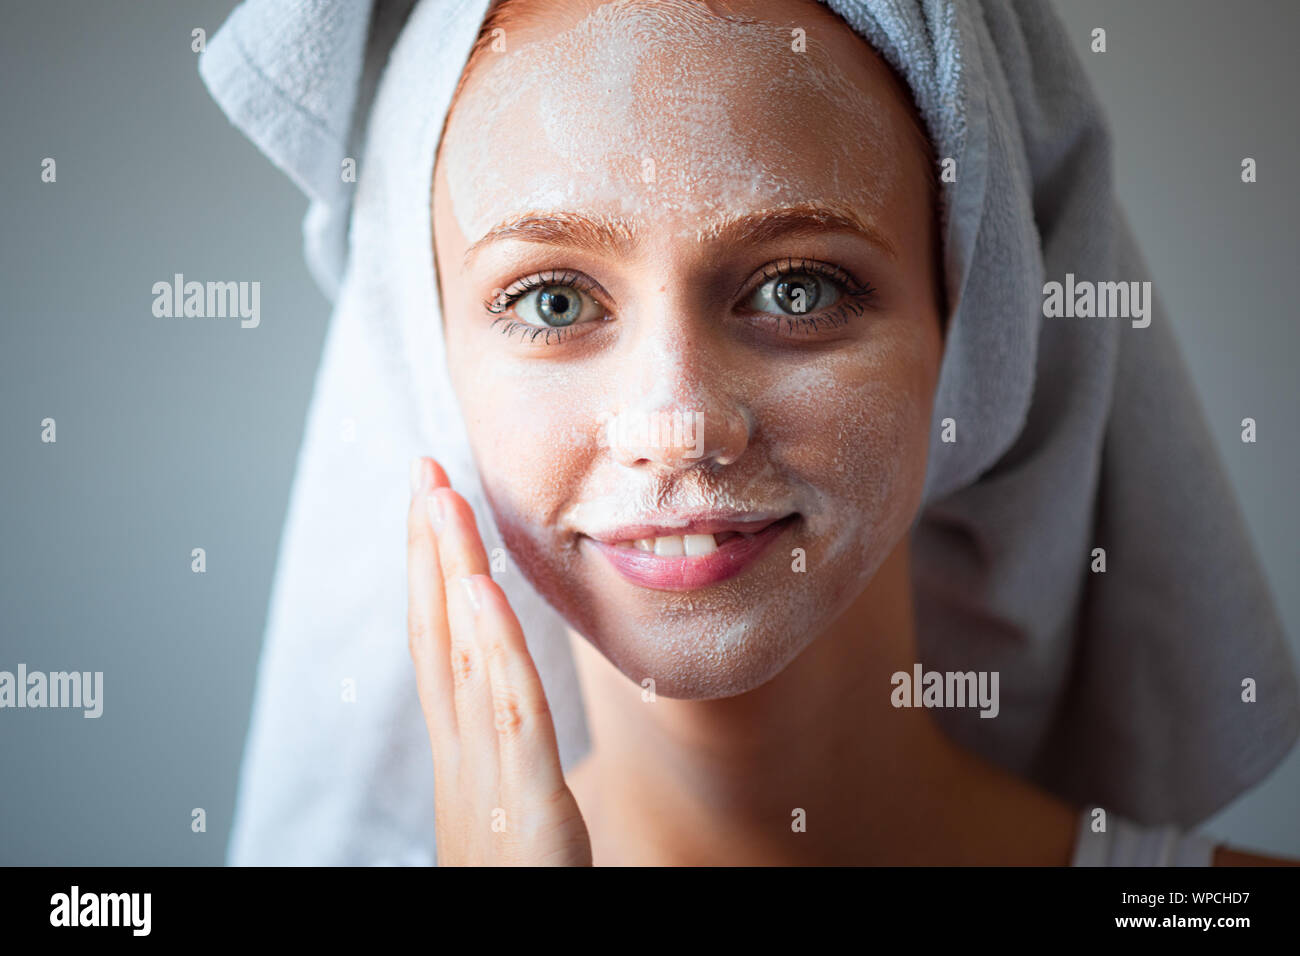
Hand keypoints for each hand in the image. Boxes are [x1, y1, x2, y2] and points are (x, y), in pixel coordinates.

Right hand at [406, 456, 591, 865]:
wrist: (518, 950)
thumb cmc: (525, 890)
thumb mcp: (513, 812)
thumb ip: (507, 757)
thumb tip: (506, 704)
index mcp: (463, 761)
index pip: (440, 649)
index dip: (431, 575)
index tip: (432, 509)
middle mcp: (462, 762)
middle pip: (435, 636)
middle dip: (426, 551)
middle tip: (422, 473)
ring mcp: (485, 783)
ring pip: (462, 659)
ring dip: (450, 573)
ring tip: (442, 500)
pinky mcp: (526, 810)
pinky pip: (508, 716)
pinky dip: (492, 647)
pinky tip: (482, 591)